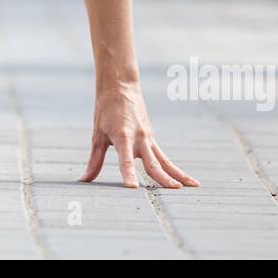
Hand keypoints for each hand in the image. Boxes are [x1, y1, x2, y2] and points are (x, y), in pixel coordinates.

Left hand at [80, 78, 199, 188]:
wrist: (120, 88)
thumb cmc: (105, 111)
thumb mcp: (98, 136)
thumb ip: (95, 160)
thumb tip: (84, 180)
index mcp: (123, 136)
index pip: (125, 160)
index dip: (129, 174)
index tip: (133, 187)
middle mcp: (139, 139)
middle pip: (152, 163)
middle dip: (163, 178)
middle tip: (174, 189)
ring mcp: (148, 140)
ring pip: (164, 161)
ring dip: (178, 174)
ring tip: (193, 186)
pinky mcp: (152, 140)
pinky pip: (165, 158)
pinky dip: (175, 169)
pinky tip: (186, 180)